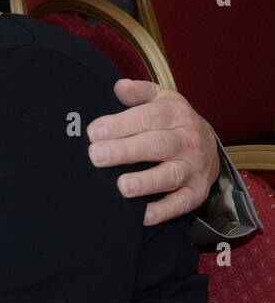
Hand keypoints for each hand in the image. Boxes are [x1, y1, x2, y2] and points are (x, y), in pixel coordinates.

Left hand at [86, 79, 219, 225]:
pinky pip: (180, 204)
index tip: (94, 132)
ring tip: (122, 186)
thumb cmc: (172, 121)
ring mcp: (192, 168)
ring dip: (146, 182)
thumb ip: (138, 92)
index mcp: (175, 115)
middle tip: (97, 156)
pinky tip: (142, 215)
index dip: (120, 124)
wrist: (209, 145)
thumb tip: (119, 87)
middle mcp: (187, 141)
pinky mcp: (195, 193)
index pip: (147, 118)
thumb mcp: (159, 99)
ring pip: (169, 175)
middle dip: (125, 151)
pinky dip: (162, 211)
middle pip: (156, 146)